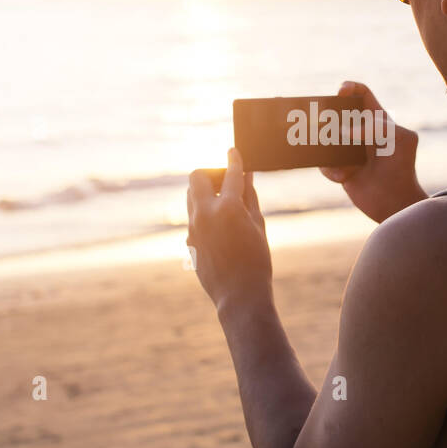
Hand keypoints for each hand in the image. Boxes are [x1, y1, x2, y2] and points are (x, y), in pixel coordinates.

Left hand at [187, 148, 272, 316]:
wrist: (239, 296)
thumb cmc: (256, 261)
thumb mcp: (258, 226)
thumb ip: (250, 197)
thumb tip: (246, 176)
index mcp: (228, 207)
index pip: (230, 173)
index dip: (233, 159)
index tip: (233, 151)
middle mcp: (205, 213)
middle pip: (196, 176)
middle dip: (210, 173)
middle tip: (226, 182)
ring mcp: (193, 228)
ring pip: (191, 196)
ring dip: (205, 193)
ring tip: (225, 205)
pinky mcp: (188, 240)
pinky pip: (193, 218)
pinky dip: (205, 214)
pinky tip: (222, 229)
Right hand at [319, 81, 426, 222]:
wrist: (396, 203)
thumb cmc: (403, 168)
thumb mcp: (400, 140)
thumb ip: (377, 127)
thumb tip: (346, 131)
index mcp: (378, 120)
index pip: (362, 95)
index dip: (350, 88)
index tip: (341, 91)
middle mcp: (361, 133)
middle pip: (337, 114)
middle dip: (328, 116)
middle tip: (324, 123)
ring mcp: (349, 151)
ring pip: (326, 139)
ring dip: (324, 144)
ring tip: (331, 152)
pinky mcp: (340, 169)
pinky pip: (324, 163)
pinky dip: (330, 169)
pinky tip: (343, 176)